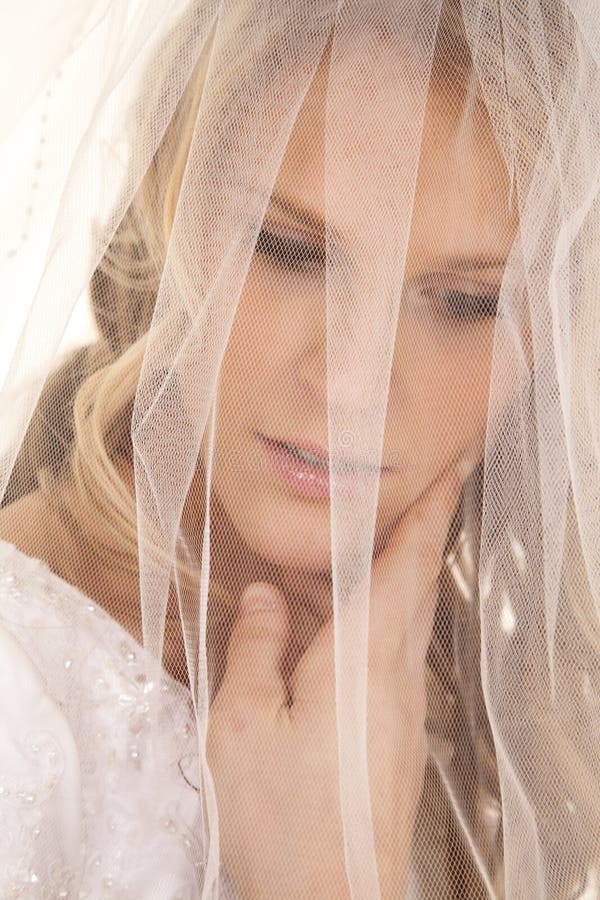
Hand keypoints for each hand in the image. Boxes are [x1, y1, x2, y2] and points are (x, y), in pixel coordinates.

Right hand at [206, 465, 462, 898]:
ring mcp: (402, 711)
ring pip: (402, 623)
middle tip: (400, 497)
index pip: (408, 565)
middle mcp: (396, 678)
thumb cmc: (288, 823)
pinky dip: (367, 626)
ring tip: (335, 561)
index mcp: (362, 659)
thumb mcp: (244, 725)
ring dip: (381, 580)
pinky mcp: (394, 738)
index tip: (449, 471)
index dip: (431, 512)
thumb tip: (263, 600)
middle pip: (415, 587)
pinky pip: (389, 659)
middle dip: (414, 534)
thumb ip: (255, 649)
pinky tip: (327, 634)